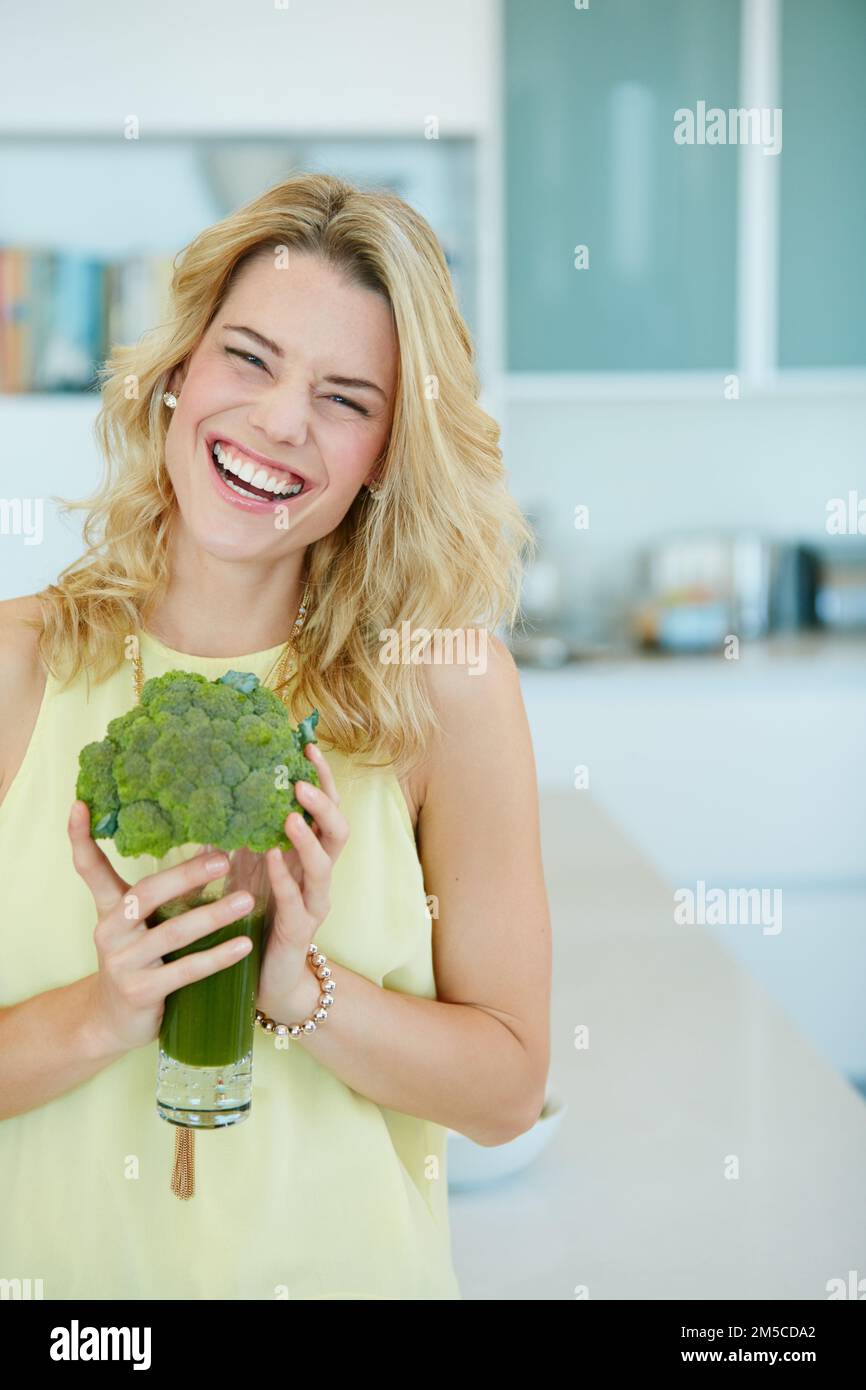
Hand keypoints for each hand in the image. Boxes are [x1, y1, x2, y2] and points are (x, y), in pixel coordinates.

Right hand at [68, 800, 255, 1054]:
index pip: (89, 868)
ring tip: (247, 900)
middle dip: (186, 874)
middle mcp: (111, 932)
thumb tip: (209, 842)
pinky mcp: (141, 992)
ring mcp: (123, 963)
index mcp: (110, 908)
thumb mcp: (140, 923)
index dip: (80, 838)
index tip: (79, 804)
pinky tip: (244, 945)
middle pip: (146, 894)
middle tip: (224, 858)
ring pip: (172, 933)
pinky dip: (217, 957)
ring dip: (213, 915)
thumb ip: (162, 890)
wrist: (113, 1021)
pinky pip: (185, 971)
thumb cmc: (138, 960)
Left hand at [257, 743, 349, 1016]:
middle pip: (338, 831)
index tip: (307, 746)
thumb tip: (209, 789)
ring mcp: (312, 903)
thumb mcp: (244, 866)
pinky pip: (296, 900)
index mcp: (307, 855)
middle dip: (323, 802)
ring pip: (325, 864)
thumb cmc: (255, 915)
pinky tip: (272, 858)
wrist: (265, 978)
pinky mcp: (298, 930)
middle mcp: (318, 876)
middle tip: (301, 780)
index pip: (324, 810)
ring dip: (308, 837)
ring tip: (289, 814)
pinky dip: (286, 877)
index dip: (321, 779)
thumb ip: (237, 833)